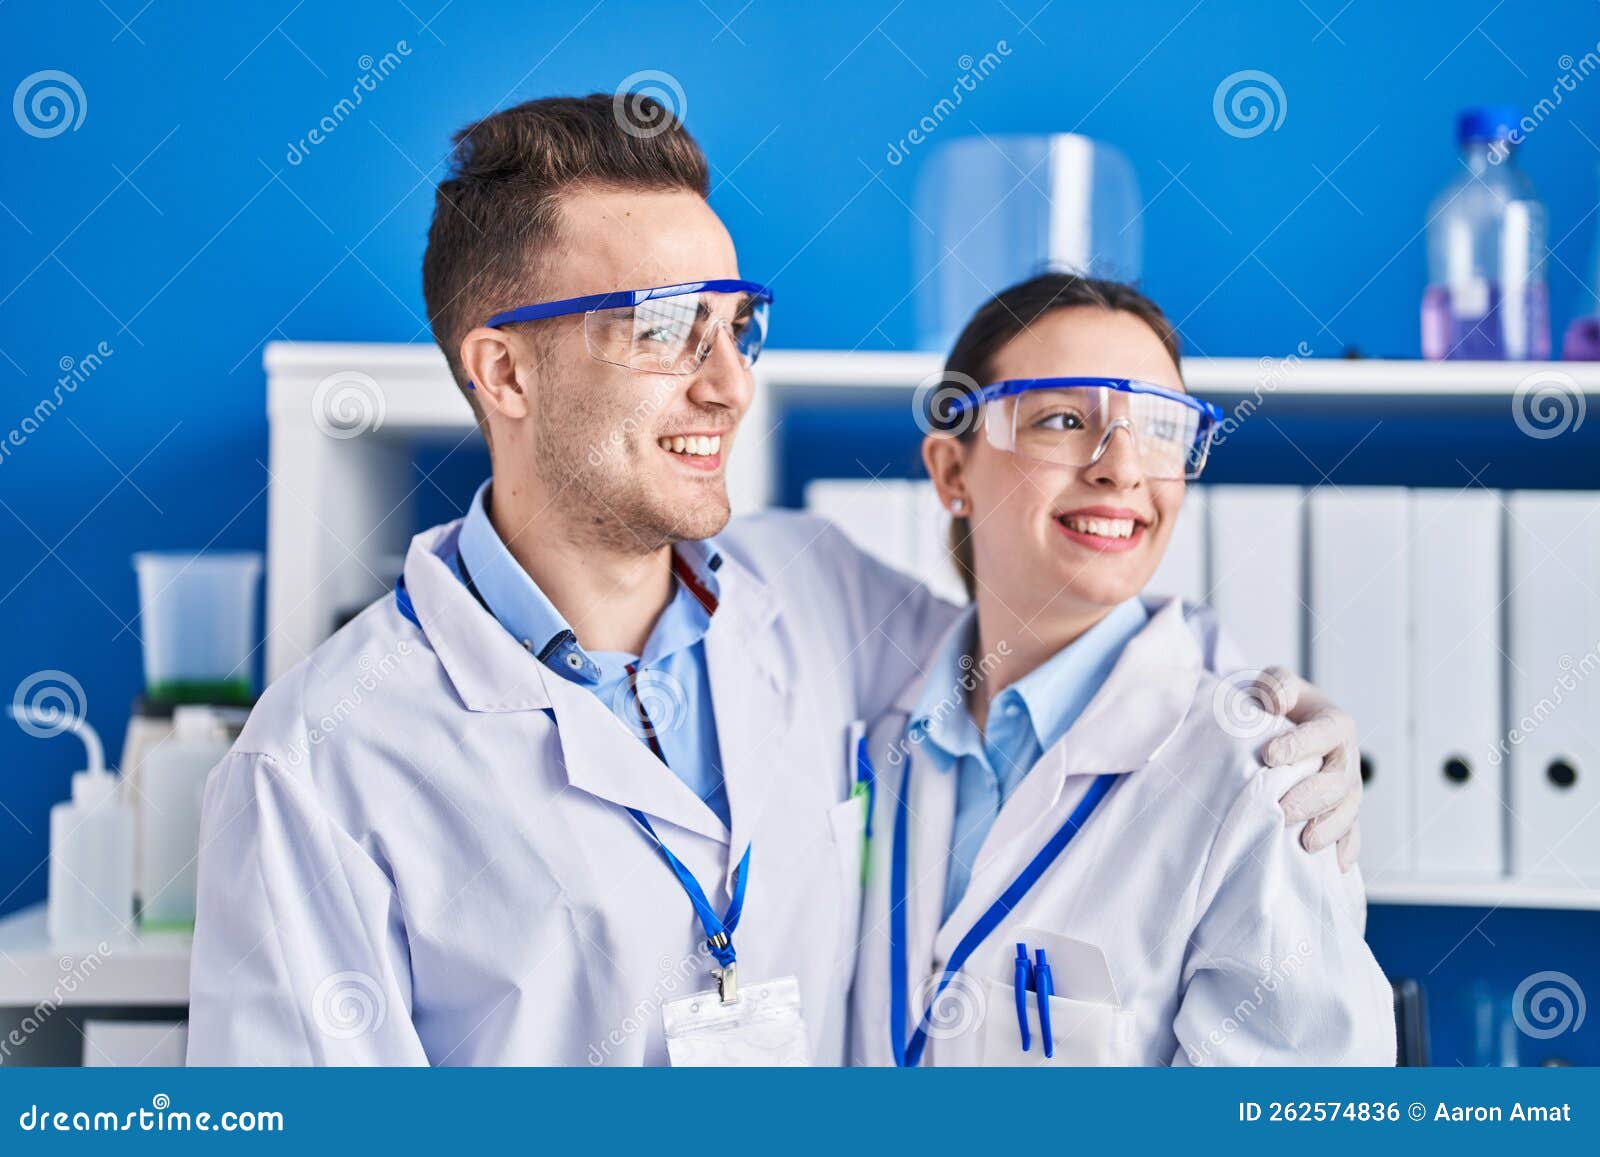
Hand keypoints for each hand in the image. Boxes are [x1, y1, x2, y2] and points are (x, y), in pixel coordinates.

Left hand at [1250, 667, 1360, 871]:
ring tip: (1306, 842)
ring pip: (1347, 810)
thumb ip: (1278, 685)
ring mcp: (1346, 787)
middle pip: (1339, 780)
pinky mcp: (1340, 810)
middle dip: (1312, 796)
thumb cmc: (1276, 704)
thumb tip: (1278, 700)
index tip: (1270, 756)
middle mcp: (1345, 757)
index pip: (1325, 733)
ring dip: (1329, 827)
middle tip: (1283, 809)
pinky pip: (1351, 832)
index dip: (1301, 744)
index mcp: (1334, 723)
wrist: (1280, 724)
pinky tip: (1338, 865)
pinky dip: (1347, 848)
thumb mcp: (1275, 683)